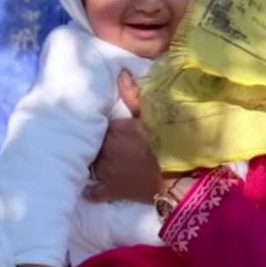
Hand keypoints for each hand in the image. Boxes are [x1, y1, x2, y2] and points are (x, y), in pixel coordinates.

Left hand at [86, 69, 163, 204]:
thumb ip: (133, 94)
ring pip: (90, 166)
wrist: (177, 176)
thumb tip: (121, 73)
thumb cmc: (168, 143)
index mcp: (112, 129)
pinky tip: (88, 188)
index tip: (101, 126)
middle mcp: (103, 150)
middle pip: (91, 145)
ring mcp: (105, 173)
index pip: (96, 124)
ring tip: (92, 162)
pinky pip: (93, 192)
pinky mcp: (111, 191)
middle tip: (98, 144)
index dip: (98, 126)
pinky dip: (91, 190)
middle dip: (94, 144)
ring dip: (92, 164)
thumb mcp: (152, 115)